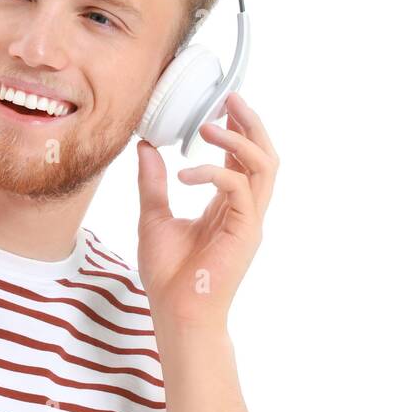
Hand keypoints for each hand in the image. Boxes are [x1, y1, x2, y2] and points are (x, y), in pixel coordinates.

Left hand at [136, 92, 278, 334]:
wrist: (175, 313)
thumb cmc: (168, 274)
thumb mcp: (153, 217)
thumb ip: (153, 183)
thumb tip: (146, 148)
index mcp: (227, 206)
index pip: (243, 159)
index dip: (237, 129)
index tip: (220, 105)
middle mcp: (244, 210)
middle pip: (264, 155)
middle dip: (250, 124)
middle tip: (229, 99)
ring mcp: (248, 221)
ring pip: (263, 166)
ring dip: (238, 141)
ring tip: (209, 126)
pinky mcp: (245, 232)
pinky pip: (238, 189)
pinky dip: (214, 173)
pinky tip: (184, 174)